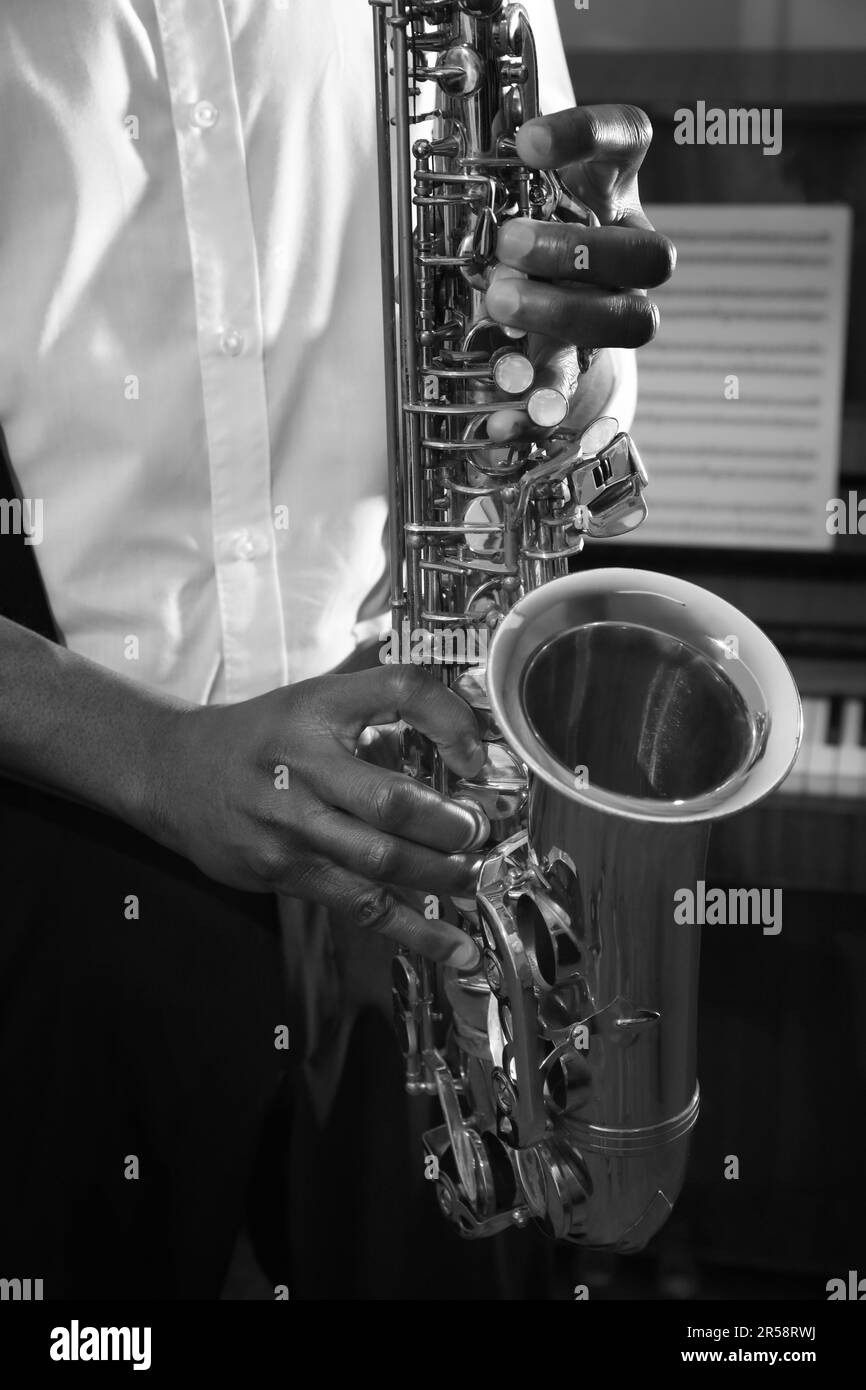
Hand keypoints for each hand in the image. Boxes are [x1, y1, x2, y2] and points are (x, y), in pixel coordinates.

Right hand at [154, 666, 485, 967]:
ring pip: (382, 860)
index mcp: (318, 709)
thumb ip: (381, 701)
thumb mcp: (314, 698)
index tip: (476, 753)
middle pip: (393, 800)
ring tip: (476, 875)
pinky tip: (457, 947)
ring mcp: (292, 826)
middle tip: (481, 829)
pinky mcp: (286, 873)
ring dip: (444, 874)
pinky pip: (362, 907)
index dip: (449, 720)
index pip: (399, 692)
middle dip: (452, 823)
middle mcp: (303, 766)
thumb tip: (466, 722)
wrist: (174, 775)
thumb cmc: (260, 737)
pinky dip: (417, 932)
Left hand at [485, 104, 675, 442]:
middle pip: (648, 253)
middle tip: (510, 243)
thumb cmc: (508, 216)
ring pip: (630, 319)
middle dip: (577, 250)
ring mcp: (615, 305)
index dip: (587, 135)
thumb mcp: (502, 183)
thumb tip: (452, 152)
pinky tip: (501, 414)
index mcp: (609, 184)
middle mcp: (628, 246)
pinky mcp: (582, 359)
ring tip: (500, 300)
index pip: (626, 139)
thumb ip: (492, 172)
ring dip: (564, 312)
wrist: (513, 284)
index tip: (527, 142)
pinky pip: (577, 385)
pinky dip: (541, 398)